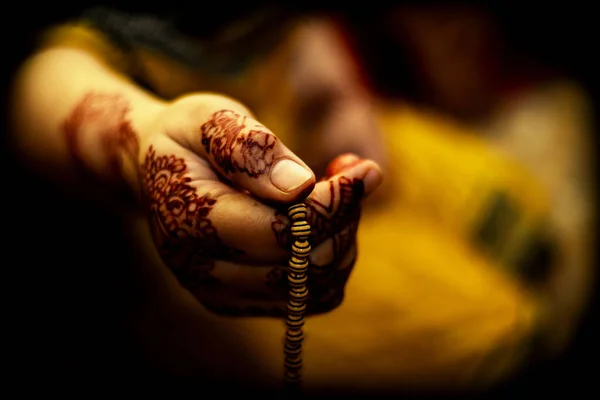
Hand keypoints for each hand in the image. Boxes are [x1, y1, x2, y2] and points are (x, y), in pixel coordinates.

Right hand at [69, 92, 382, 316]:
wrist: (159, 170)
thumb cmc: (187, 138)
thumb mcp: (208, 118)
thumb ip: (248, 148)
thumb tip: (299, 186)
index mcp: (188, 224)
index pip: (279, 234)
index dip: (333, 204)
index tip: (365, 170)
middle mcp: (200, 271)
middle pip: (302, 266)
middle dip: (342, 219)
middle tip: (351, 175)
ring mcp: (220, 292)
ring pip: (315, 287)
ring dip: (342, 240)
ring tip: (334, 195)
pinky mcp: (240, 299)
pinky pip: (309, 297)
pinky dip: (330, 260)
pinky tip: (322, 223)